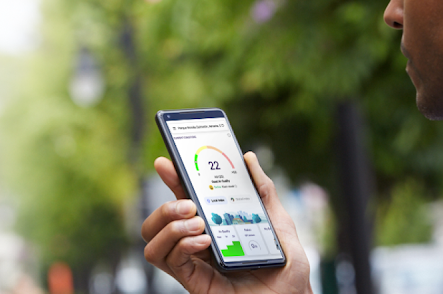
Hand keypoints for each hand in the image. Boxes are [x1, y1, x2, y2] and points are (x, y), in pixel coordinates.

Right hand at [141, 152, 311, 293]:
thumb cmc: (288, 271)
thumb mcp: (280, 224)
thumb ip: (264, 193)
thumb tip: (249, 160)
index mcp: (212, 228)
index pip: (182, 201)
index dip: (171, 181)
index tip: (167, 163)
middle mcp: (197, 245)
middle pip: (157, 222)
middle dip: (165, 206)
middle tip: (189, 203)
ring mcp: (194, 265)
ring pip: (154, 241)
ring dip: (170, 226)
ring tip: (198, 223)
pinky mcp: (195, 282)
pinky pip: (171, 261)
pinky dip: (182, 245)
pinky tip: (204, 240)